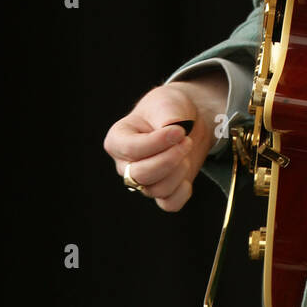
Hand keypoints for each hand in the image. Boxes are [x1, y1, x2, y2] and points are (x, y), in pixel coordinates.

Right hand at [103, 72, 228, 211]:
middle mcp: (126, 165)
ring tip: (187, 148)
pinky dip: (182, 192)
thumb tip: (172, 131)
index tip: (179, 130)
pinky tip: (188, 173)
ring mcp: (143, 181)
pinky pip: (169, 204)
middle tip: (187, 140)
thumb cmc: (168, 108)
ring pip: (157, 189)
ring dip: (179, 170)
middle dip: (169, 159)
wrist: (186, 119)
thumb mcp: (165, 102)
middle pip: (141, 175)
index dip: (157, 142)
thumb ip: (166, 116)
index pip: (131, 150)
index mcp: (118, 140)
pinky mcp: (163, 191)